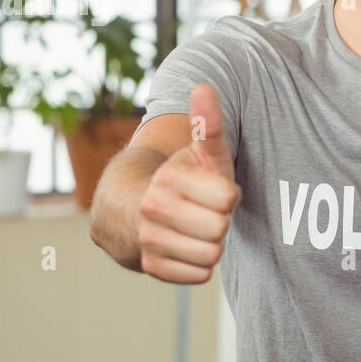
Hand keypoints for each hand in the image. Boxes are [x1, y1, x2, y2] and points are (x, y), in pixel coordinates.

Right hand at [137, 83, 241, 283]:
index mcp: (169, 178)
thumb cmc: (181, 180)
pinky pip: (200, 275)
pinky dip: (199, 265)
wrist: (132, 210)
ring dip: (210, 244)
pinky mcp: (151, 267)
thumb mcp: (198, 153)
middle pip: (221, 230)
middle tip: (203, 212)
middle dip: (219, 222)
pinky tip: (185, 247)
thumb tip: (204, 87)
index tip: (210, 190)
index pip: (229, 199)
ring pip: (212, 255)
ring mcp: (149, 240)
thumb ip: (208, 124)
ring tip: (195, 229)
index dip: (227, 196)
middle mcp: (153, 209)